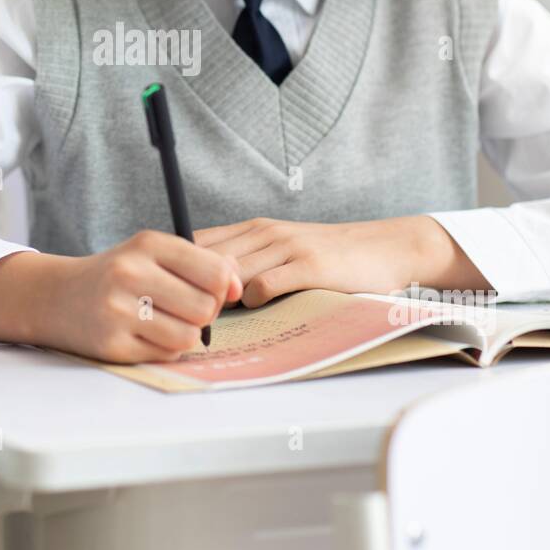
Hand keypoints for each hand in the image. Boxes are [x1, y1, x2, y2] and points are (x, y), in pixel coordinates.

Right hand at [0, 231, 243, 362]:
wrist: (57, 296)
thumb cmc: (117, 274)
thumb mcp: (153, 253)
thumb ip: (201, 262)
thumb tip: (237, 285)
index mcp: (148, 244)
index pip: (214, 271)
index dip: (224, 287)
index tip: (216, 291)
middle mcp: (131, 273)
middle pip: (205, 307)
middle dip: (204, 313)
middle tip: (187, 308)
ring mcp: (118, 311)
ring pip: (188, 336)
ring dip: (186, 334)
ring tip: (165, 322)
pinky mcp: (112, 344)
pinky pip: (165, 354)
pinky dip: (165, 348)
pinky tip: (146, 334)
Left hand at [193, 215, 492, 307]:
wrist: (385, 248)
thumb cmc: (332, 255)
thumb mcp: (283, 248)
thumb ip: (249, 261)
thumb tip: (204, 288)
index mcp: (254, 229)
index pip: (198, 241)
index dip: (177, 266)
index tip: (164, 290)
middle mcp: (265, 233)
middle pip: (206, 257)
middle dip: (188, 285)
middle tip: (176, 312)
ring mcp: (286, 248)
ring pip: (229, 271)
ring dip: (214, 298)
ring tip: (204, 320)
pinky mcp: (308, 267)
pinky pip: (263, 285)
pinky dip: (250, 301)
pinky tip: (252, 312)